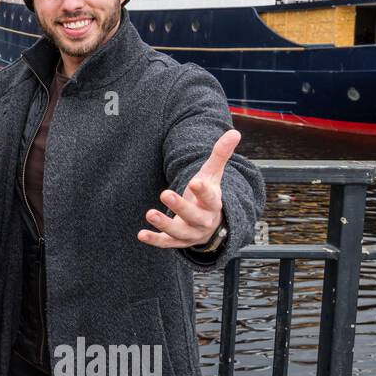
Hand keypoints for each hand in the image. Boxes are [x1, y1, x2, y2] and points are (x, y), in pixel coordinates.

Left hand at [138, 128, 238, 248]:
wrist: (210, 226)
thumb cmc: (208, 195)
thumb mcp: (213, 175)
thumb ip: (220, 155)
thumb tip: (234, 132)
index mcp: (213, 204)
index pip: (211, 198)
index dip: (204, 191)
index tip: (196, 181)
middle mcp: (203, 221)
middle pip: (194, 216)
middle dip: (180, 206)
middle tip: (165, 193)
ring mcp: (190, 233)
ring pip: (179, 232)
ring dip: (165, 224)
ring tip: (150, 213)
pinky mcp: (177, 241)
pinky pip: (166, 243)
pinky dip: (154, 240)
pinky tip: (141, 234)